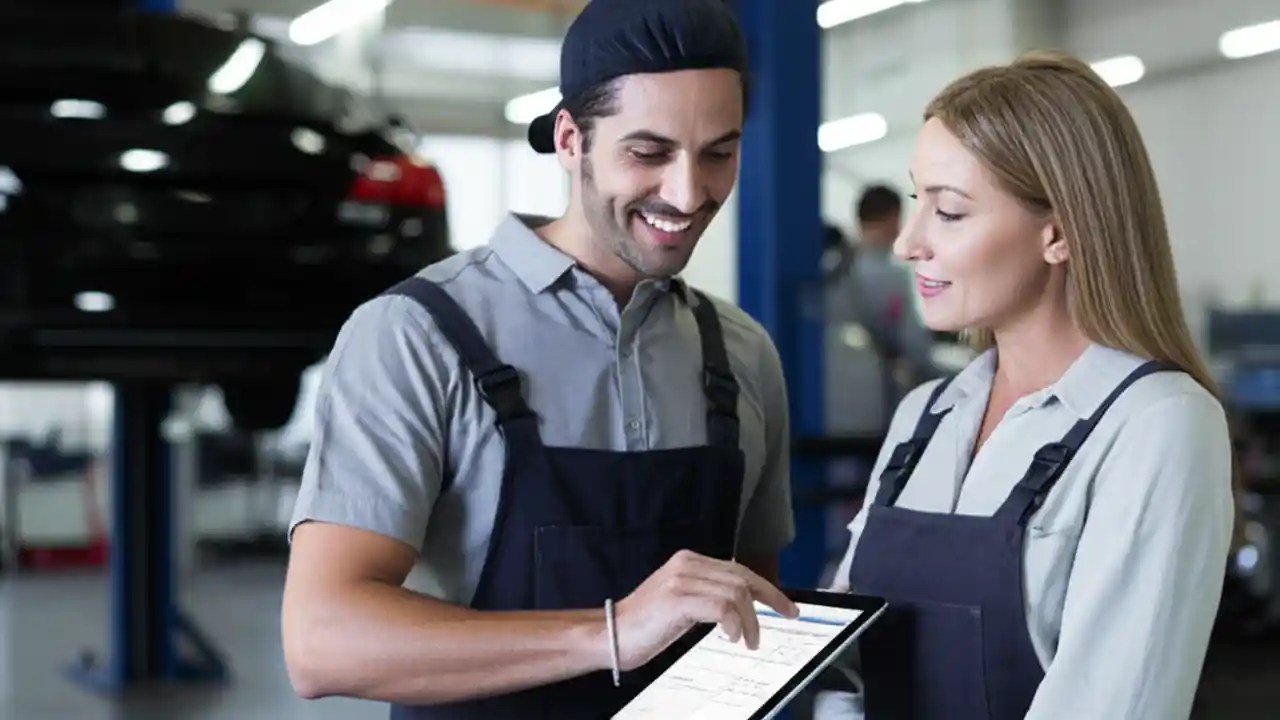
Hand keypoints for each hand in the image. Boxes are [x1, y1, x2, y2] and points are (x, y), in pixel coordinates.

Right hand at [612, 550, 798, 670]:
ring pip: (736, 592)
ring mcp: (681, 579)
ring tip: (749, 641)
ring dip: (750, 621)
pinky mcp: (677, 598)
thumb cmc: (647, 624)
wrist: (614, 634)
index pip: (739, 570)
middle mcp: (687, 564)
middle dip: (769, 600)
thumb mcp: (684, 603)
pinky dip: (734, 623)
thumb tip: (743, 605)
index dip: (767, 588)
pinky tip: (733, 636)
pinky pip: (721, 607)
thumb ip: (709, 595)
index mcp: (689, 561)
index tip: (786, 606)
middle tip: (785, 618)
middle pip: (743, 578)